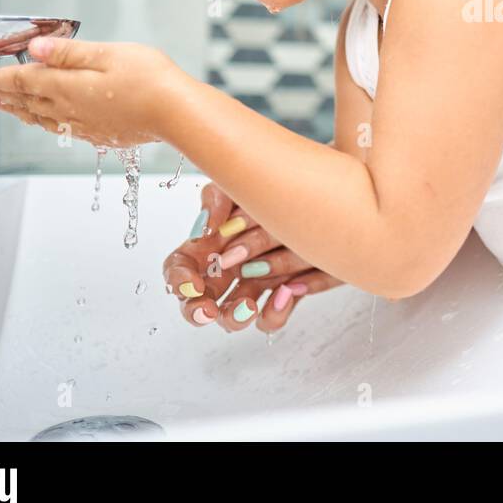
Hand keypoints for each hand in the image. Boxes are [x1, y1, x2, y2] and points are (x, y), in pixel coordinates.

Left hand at [0, 37, 186, 147]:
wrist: (177, 114)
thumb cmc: (150, 80)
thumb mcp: (108, 54)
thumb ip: (69, 53)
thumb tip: (36, 49)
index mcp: (68, 87)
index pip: (24, 81)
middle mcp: (71, 110)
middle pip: (29, 102)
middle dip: (4, 95)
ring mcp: (86, 125)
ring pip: (42, 118)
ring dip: (20, 111)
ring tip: (6, 106)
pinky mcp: (102, 134)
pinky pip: (63, 129)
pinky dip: (46, 123)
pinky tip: (49, 122)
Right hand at [163, 182, 343, 332]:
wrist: (323, 195)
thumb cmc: (276, 188)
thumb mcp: (242, 185)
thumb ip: (216, 199)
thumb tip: (204, 228)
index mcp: (211, 244)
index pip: (181, 268)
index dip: (179, 280)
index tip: (192, 285)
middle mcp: (229, 269)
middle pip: (199, 302)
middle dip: (197, 311)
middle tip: (209, 311)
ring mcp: (255, 283)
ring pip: (234, 316)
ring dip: (235, 316)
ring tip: (249, 306)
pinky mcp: (285, 292)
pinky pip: (273, 316)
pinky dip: (275, 312)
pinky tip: (287, 292)